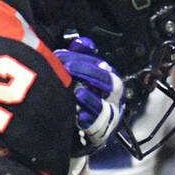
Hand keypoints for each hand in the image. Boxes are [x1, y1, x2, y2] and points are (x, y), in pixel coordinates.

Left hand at [57, 36, 124, 153]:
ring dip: (91, 98)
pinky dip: (88, 120)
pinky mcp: (101, 133)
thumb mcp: (84, 75)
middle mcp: (112, 97)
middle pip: (108, 81)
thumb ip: (82, 57)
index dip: (82, 58)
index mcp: (109, 80)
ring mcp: (108, 115)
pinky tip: (78, 115)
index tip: (61, 55)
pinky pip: (97, 126)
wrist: (80, 130)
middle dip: (88, 72)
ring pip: (105, 105)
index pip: (101, 65)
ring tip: (78, 92)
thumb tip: (81, 42)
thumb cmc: (83, 98)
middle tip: (68, 67)